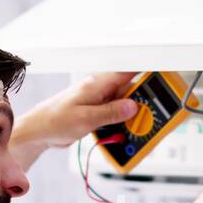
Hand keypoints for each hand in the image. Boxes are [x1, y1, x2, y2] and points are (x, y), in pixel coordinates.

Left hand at [27, 72, 141, 149]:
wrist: (39, 131)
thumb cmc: (54, 120)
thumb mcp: (86, 118)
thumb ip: (110, 112)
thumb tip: (132, 106)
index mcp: (98, 84)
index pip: (130, 72)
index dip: (148, 72)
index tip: (164, 77)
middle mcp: (101, 89)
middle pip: (131, 90)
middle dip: (143, 102)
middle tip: (152, 115)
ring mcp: (100, 100)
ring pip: (125, 104)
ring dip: (132, 116)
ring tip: (138, 127)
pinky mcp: (97, 111)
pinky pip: (116, 114)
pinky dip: (122, 122)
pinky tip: (123, 131)